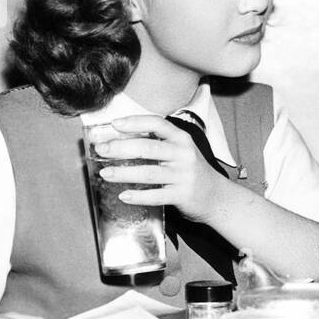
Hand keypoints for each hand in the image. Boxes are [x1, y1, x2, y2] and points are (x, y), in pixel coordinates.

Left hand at [94, 114, 224, 222]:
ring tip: (105, 174)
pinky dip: (138, 196)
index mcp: (182, 139)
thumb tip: (121, 141)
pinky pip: (156, 196)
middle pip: (147, 147)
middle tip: (101, 150)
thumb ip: (159, 144)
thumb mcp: (181, 151)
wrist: (216, 197)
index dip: (135, 122)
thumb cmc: (192, 172)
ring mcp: (184, 175)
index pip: (157, 123)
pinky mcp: (182, 195)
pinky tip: (124, 196)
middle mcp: (183, 154)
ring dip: (124, 173)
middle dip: (120, 148)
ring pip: (149, 172)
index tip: (114, 124)